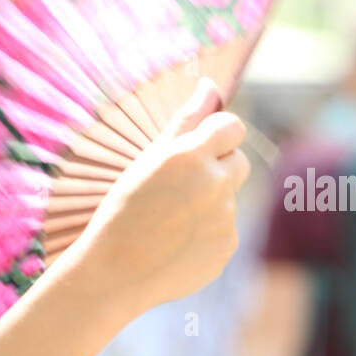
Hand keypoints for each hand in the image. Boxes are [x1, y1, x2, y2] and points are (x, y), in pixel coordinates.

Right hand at [72, 76, 250, 316]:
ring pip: (229, 196)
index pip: (233, 127)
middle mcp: (215, 184)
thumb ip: (187, 118)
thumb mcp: (149, 156)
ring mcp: (225, 219)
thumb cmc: (125, 206)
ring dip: (209, 199)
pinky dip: (208, 230)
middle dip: (217, 165)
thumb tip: (210, 85)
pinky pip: (226, 228)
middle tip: (180, 182)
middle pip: (238, 160)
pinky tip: (176, 239)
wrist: (116, 269)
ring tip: (170, 216)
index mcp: (191, 155)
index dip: (217, 133)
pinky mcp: (227, 247)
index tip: (200, 144)